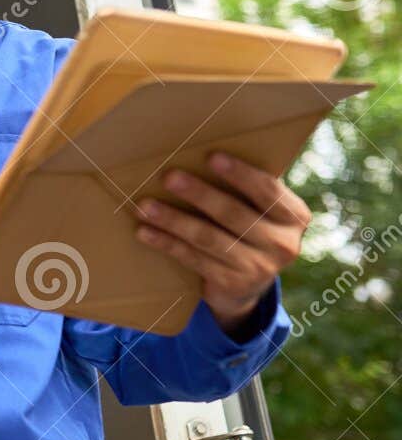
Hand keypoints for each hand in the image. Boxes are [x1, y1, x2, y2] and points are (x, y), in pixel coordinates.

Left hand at [133, 151, 309, 335]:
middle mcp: (282, 243)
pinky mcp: (233, 284)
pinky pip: (194, 259)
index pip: (267, 191)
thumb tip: (197, 152)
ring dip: (174, 220)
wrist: (248, 286)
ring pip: (209, 238)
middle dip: (198, 194)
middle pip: (233, 214)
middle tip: (169, 177)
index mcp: (294, 216)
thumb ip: (245, 189)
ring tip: (145, 206)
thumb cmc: (247, 229)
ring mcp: (259, 268)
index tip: (211, 157)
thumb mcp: (258, 211)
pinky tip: (145, 231)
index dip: (240, 174)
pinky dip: (167, 243)